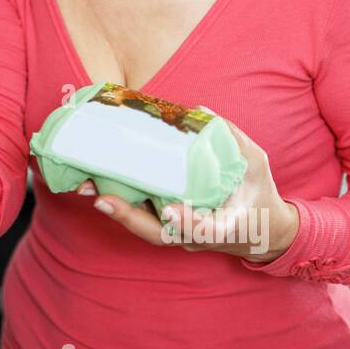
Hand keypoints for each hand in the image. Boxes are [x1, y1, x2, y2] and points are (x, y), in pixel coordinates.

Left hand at [75, 120, 299, 262]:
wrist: (263, 230)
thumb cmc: (258, 194)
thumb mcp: (256, 164)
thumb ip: (233, 139)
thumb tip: (199, 112)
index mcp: (228, 224)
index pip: (206, 230)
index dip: (187, 222)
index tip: (170, 210)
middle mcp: (199, 236)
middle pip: (161, 235)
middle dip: (129, 218)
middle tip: (101, 199)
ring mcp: (182, 235)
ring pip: (145, 229)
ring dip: (116, 211)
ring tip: (86, 187)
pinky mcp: (170, 228)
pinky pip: (144, 219)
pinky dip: (122, 205)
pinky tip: (97, 185)